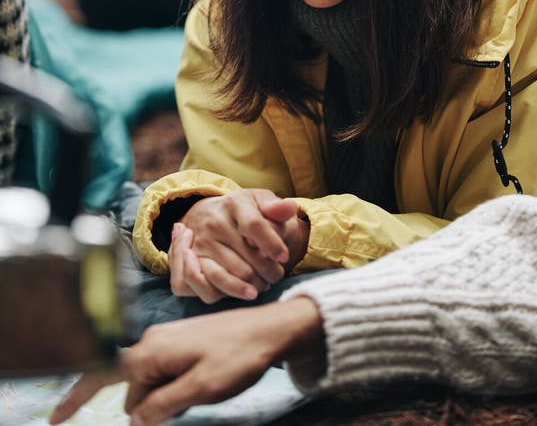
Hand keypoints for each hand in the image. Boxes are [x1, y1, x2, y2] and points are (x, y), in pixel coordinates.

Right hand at [49, 297, 323, 425]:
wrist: (271, 330)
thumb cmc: (237, 357)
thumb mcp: (200, 389)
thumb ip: (162, 406)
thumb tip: (133, 420)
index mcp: (152, 350)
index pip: (102, 376)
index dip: (76, 398)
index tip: (54, 420)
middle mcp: (153, 341)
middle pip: (132, 389)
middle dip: (146, 408)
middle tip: (188, 401)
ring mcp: (168, 341)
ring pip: (150, 384)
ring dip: (163, 400)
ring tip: (202, 392)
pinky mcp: (182, 344)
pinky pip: (165, 375)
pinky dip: (173, 390)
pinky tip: (198, 388)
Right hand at [168, 188, 307, 302]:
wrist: (211, 214)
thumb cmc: (244, 211)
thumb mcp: (261, 202)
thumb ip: (277, 207)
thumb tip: (290, 208)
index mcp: (235, 203)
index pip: (255, 225)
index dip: (272, 244)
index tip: (284, 257)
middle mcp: (214, 222)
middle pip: (247, 257)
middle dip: (268, 271)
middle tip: (276, 274)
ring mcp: (201, 244)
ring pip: (229, 276)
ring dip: (252, 286)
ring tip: (263, 285)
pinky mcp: (193, 263)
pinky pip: (208, 288)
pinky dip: (229, 293)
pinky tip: (245, 290)